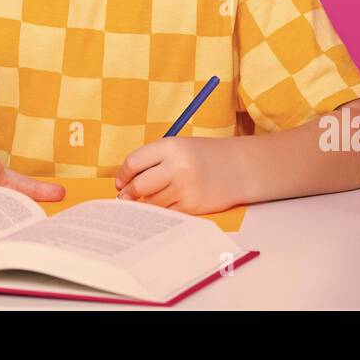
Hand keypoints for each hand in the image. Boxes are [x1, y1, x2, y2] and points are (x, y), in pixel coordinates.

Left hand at [113, 137, 245, 213]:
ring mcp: (185, 188)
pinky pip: (166, 212)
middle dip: (129, 193)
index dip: (123, 174)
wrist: (239, 167)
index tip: (120, 181)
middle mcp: (177, 167)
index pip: (134, 162)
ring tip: (152, 196)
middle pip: (139, 186)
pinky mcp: (193, 206)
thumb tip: (124, 186)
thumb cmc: (203, 156)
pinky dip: (162, 210)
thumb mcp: (178, 147)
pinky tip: (166, 204)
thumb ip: (152, 161)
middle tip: (125, 196)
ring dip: (147, 202)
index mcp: (171, 147)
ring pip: (152, 202)